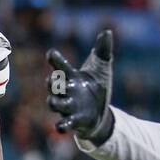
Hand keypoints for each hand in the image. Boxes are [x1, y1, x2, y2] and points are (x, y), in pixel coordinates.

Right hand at [46, 28, 113, 142]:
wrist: (102, 110)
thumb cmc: (97, 86)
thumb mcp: (102, 67)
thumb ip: (102, 50)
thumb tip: (107, 32)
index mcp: (71, 76)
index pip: (60, 66)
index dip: (55, 59)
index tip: (51, 53)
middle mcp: (66, 90)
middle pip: (52, 85)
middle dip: (51, 82)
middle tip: (54, 80)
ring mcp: (68, 106)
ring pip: (53, 103)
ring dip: (53, 101)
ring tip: (54, 100)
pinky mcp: (73, 120)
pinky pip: (63, 123)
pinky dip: (61, 125)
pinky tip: (60, 128)